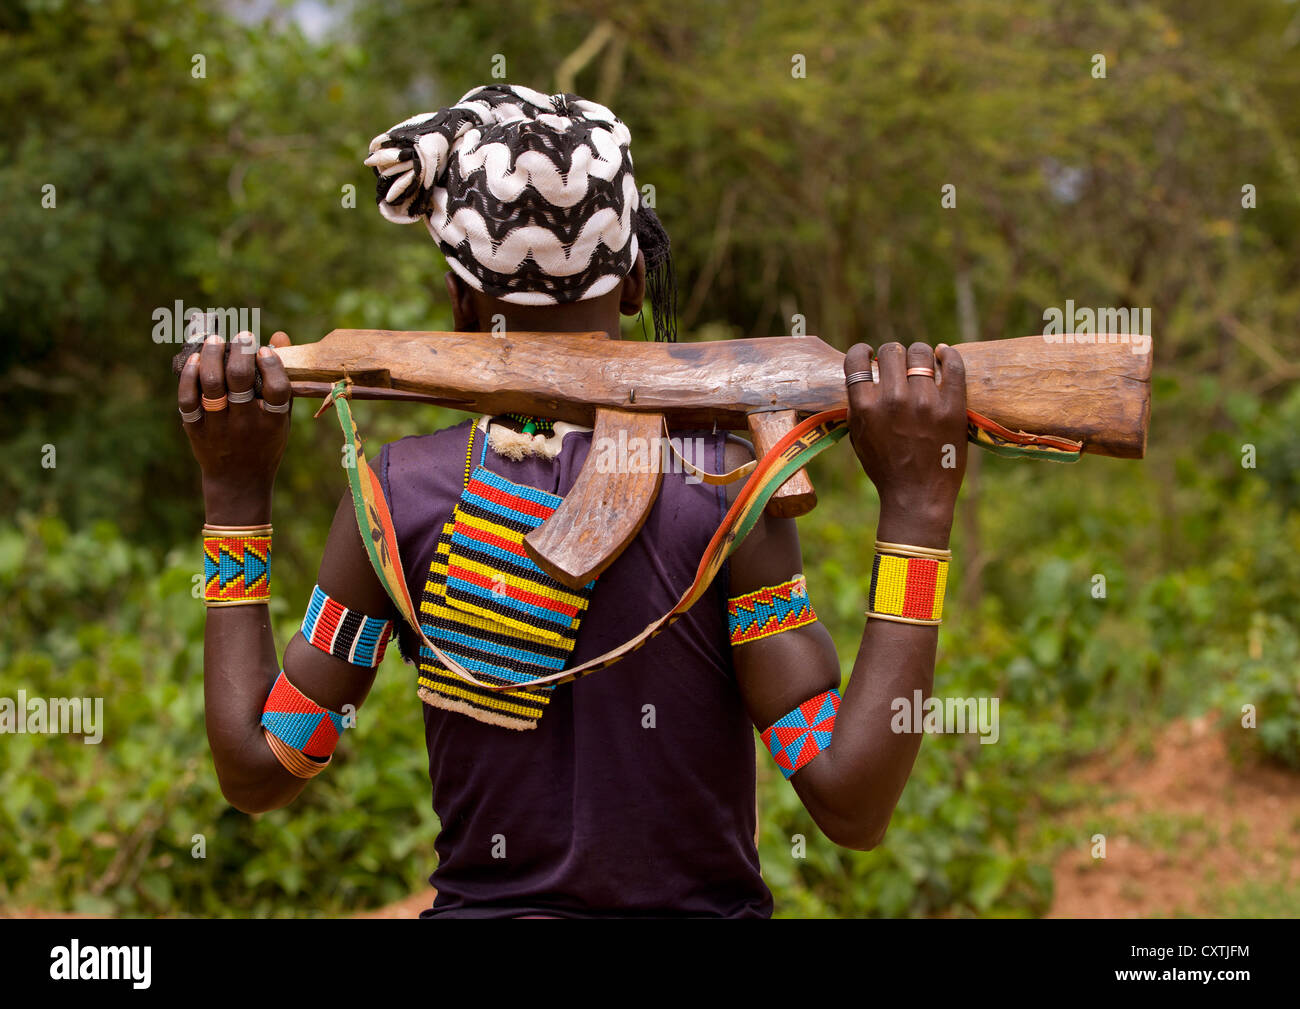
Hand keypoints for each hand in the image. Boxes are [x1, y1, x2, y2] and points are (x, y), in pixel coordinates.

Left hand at [178, 330, 292, 524]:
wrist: (238, 480)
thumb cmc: (265, 442)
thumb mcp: (281, 417)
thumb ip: (281, 378)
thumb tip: (279, 336)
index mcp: (272, 423)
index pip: (276, 388)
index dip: (271, 364)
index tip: (264, 350)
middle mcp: (245, 424)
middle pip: (240, 380)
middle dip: (240, 351)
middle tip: (242, 337)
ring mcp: (218, 427)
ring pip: (211, 384)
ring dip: (213, 355)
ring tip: (216, 340)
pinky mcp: (195, 429)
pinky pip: (188, 398)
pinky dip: (190, 375)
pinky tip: (196, 358)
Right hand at [843, 341, 967, 543]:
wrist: (917, 496)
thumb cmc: (885, 468)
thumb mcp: (859, 437)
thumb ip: (858, 405)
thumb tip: (863, 375)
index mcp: (865, 407)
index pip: (857, 360)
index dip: (862, 352)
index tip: (868, 355)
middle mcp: (893, 399)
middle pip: (891, 351)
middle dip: (892, 354)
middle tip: (898, 364)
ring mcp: (925, 402)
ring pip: (921, 353)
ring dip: (919, 354)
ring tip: (921, 362)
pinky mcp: (952, 407)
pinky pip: (953, 366)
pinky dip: (948, 354)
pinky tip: (943, 354)